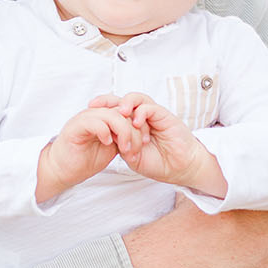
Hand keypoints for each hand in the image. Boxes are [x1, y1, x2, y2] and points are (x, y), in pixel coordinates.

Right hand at [36, 102, 143, 203]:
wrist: (63, 170)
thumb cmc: (86, 159)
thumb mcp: (113, 147)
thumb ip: (124, 137)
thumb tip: (141, 135)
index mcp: (105, 117)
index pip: (128, 110)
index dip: (141, 124)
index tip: (146, 143)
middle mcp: (95, 114)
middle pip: (122, 111)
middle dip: (135, 131)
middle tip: (136, 150)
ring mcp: (85, 118)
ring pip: (111, 114)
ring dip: (123, 132)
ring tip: (125, 149)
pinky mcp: (75, 127)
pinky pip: (94, 122)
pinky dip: (104, 132)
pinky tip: (108, 143)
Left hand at [89, 94, 226, 196]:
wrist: (179, 168)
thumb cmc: (158, 163)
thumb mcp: (132, 156)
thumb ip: (120, 144)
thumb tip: (107, 135)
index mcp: (131, 126)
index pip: (114, 111)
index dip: (102, 109)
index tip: (89, 112)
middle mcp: (141, 117)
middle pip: (122, 100)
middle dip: (107, 100)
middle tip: (95, 105)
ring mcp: (152, 115)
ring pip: (136, 99)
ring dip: (126, 103)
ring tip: (119, 113)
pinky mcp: (164, 115)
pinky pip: (150, 107)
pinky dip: (141, 112)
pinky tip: (136, 122)